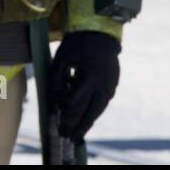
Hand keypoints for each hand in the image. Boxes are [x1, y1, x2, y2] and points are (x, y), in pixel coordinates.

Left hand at [47, 31, 121, 145]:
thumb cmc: (77, 43)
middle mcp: (103, 85)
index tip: (58, 119)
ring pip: (99, 110)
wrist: (100, 31)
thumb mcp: (61, 58)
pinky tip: (86, 118)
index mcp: (90, 77)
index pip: (76, 102)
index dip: (65, 112)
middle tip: (69, 138)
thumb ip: (56, 80)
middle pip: (91, 112)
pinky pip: (103, 102)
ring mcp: (111, 85)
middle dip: (79, 127)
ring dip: (88, 122)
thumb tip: (55, 101)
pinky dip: (94, 111)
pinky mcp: (113, 84)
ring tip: (78, 134)